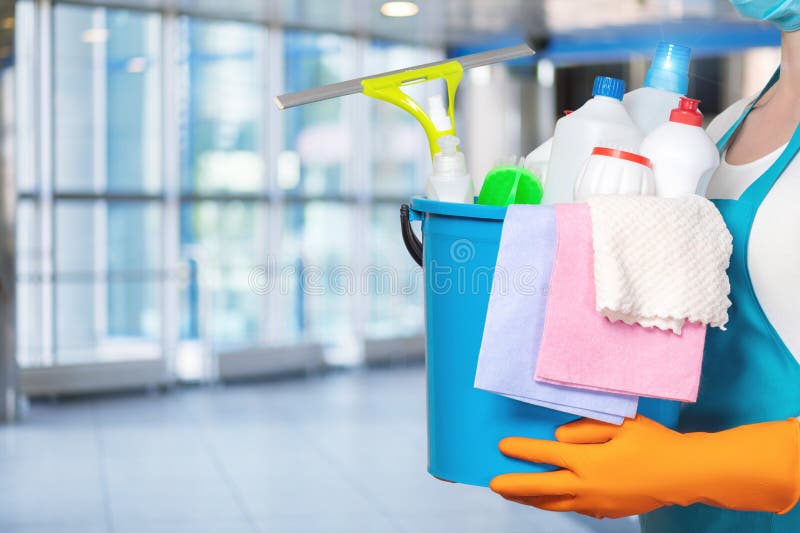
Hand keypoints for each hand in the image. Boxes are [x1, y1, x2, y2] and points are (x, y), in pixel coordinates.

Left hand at [490, 415, 799, 518]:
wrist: (685, 475)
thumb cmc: (654, 442)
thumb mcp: (620, 425)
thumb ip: (585, 430)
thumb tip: (557, 441)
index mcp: (588, 461)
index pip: (545, 456)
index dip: (521, 450)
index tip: (502, 447)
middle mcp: (588, 486)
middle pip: (542, 488)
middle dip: (515, 486)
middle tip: (493, 485)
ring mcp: (597, 503)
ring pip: (556, 504)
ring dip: (532, 500)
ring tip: (514, 496)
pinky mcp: (608, 512)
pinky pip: (575, 509)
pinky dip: (557, 504)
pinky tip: (551, 501)